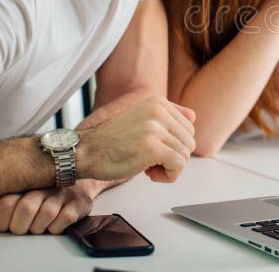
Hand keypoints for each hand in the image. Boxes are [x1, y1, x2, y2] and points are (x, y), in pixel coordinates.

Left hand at [0, 186, 92, 234]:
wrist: (74, 183)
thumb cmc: (38, 193)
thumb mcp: (14, 197)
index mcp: (23, 180)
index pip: (6, 202)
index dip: (1, 220)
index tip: (4, 224)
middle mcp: (44, 183)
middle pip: (26, 207)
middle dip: (20, 226)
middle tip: (21, 228)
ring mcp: (63, 191)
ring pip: (47, 213)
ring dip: (39, 227)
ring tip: (37, 226)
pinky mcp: (79, 201)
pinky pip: (66, 217)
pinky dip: (57, 227)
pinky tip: (53, 225)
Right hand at [77, 95, 195, 182]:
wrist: (84, 152)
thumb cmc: (111, 141)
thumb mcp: (141, 119)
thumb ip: (167, 116)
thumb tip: (194, 116)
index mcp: (158, 101)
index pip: (188, 128)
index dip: (174, 145)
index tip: (155, 151)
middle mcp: (159, 110)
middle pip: (189, 142)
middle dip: (174, 157)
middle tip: (152, 163)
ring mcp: (155, 128)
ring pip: (185, 155)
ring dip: (170, 168)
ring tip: (149, 169)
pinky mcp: (153, 147)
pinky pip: (178, 166)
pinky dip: (168, 176)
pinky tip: (150, 175)